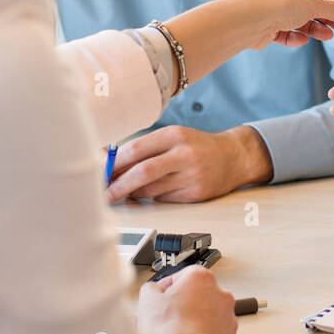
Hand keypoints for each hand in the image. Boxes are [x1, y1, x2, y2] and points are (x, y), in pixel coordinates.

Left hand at [106, 125, 272, 203]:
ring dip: (135, 193)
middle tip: (105, 195)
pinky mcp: (196, 194)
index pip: (136, 149)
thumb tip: (107, 161)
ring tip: (131, 190)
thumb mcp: (172, 138)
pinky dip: (154, 197)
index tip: (100, 173)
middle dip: (118, 186)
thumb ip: (144, 149)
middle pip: (142, 172)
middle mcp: (184, 154)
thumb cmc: (196, 146)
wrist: (234, 157)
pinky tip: (158, 191)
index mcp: (174, 134)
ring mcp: (192, 175)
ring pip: (151, 190)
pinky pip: (164, 199)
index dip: (113, 164)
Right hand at [136, 266, 236, 333]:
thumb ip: (152, 288)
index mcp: (202, 277)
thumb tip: (154, 292)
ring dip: (190, 322)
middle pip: (195, 296)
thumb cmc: (170, 333)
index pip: (180, 276)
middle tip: (163, 317)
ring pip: (205, 316)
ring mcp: (228, 318)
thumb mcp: (147, 298)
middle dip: (179, 305)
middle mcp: (221, 295)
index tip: (159, 298)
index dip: (165, 289)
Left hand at [235, 0, 333, 49]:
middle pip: (315, 3)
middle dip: (332, 18)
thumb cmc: (279, 4)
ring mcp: (274, 7)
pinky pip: (286, 31)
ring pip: (301, 19)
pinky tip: (302, 40)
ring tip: (327, 37)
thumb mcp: (314, 6)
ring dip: (316, 28)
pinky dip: (296, 36)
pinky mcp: (267, 25)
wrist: (247, 21)